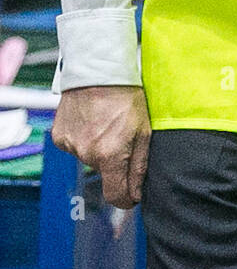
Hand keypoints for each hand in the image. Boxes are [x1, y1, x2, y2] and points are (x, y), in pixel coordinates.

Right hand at [51, 85, 151, 207]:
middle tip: (121, 135)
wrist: (98, 71)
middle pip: (104, 172)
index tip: (132, 193)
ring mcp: (71, 145)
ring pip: (89, 158)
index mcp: (110, 156)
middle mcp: (87, 154)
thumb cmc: (126, 97)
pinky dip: (82, 138)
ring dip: (97, 147)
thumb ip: (139, 166)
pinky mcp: (60, 136)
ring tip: (105, 122)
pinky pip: (74, 146)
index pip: (115, 196)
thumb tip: (135, 194)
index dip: (126, 197)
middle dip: (114, 160)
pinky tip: (90, 120)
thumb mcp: (143, 131)